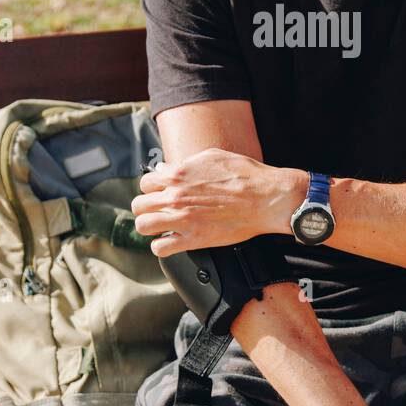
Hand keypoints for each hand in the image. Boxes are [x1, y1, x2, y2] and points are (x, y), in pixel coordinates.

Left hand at [132, 147, 301, 255]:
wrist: (266, 198)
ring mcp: (183, 219)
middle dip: (146, 207)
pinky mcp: (194, 239)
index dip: (152, 188)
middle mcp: (176, 197)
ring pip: (143, 227)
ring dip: (149, 227)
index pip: (146, 182)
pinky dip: (162, 246)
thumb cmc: (245, 175)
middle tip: (156, 210)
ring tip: (160, 227)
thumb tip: (165, 168)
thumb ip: (185, 163)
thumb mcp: (212, 157)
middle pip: (139, 205)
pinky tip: (171, 241)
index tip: (160, 192)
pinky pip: (161, 248)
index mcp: (178, 175)